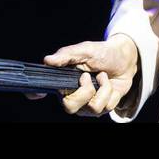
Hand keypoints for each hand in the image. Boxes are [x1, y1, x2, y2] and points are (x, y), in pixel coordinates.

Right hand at [23, 35, 139, 116]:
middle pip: (70, 107)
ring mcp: (87, 105)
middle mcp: (72, 96)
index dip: (35, 93)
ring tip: (103, 77)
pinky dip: (112, 92)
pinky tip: (109, 83)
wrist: (124, 58)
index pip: (43, 90)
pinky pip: (107, 107)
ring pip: (93, 108)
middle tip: (88, 76)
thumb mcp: (85, 50)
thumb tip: (47, 60)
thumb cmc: (102, 53)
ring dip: (103, 88)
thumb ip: (67, 55)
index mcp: (62, 81)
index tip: (36, 93)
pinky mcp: (102, 108)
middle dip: (84, 92)